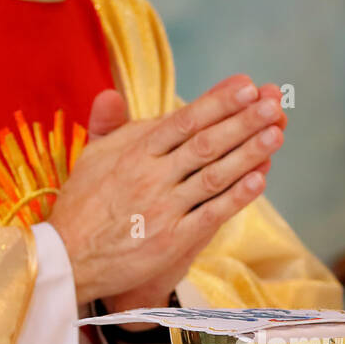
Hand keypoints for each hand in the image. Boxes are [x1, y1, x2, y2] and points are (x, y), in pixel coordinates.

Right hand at [49, 75, 285, 307]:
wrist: (68, 258)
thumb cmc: (81, 206)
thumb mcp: (89, 158)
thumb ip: (106, 125)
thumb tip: (110, 92)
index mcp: (134, 151)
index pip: (184, 120)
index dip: (217, 102)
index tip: (245, 85)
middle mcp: (151, 176)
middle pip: (205, 142)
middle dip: (242, 120)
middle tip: (272, 102)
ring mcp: (163, 208)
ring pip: (213, 175)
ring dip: (247, 152)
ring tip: (276, 132)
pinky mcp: (172, 240)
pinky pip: (211, 213)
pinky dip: (237, 196)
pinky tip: (260, 179)